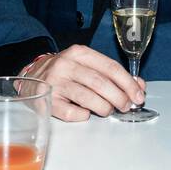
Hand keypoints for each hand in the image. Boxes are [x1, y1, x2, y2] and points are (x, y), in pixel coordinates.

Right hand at [24, 45, 144, 121]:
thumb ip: (112, 74)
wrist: (31, 77)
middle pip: (100, 83)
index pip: (110, 67)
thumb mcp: (87, 65)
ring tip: (108, 110)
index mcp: (79, 53)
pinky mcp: (47, 102)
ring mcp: (55, 83)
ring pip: (87, 98)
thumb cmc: (65, 73)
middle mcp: (65, 65)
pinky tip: (86, 113)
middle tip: (126, 106)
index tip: (139, 95)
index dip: (128, 83)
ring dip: (104, 108)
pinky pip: (71, 113)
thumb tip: (139, 86)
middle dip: (119, 97)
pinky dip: (83, 115)